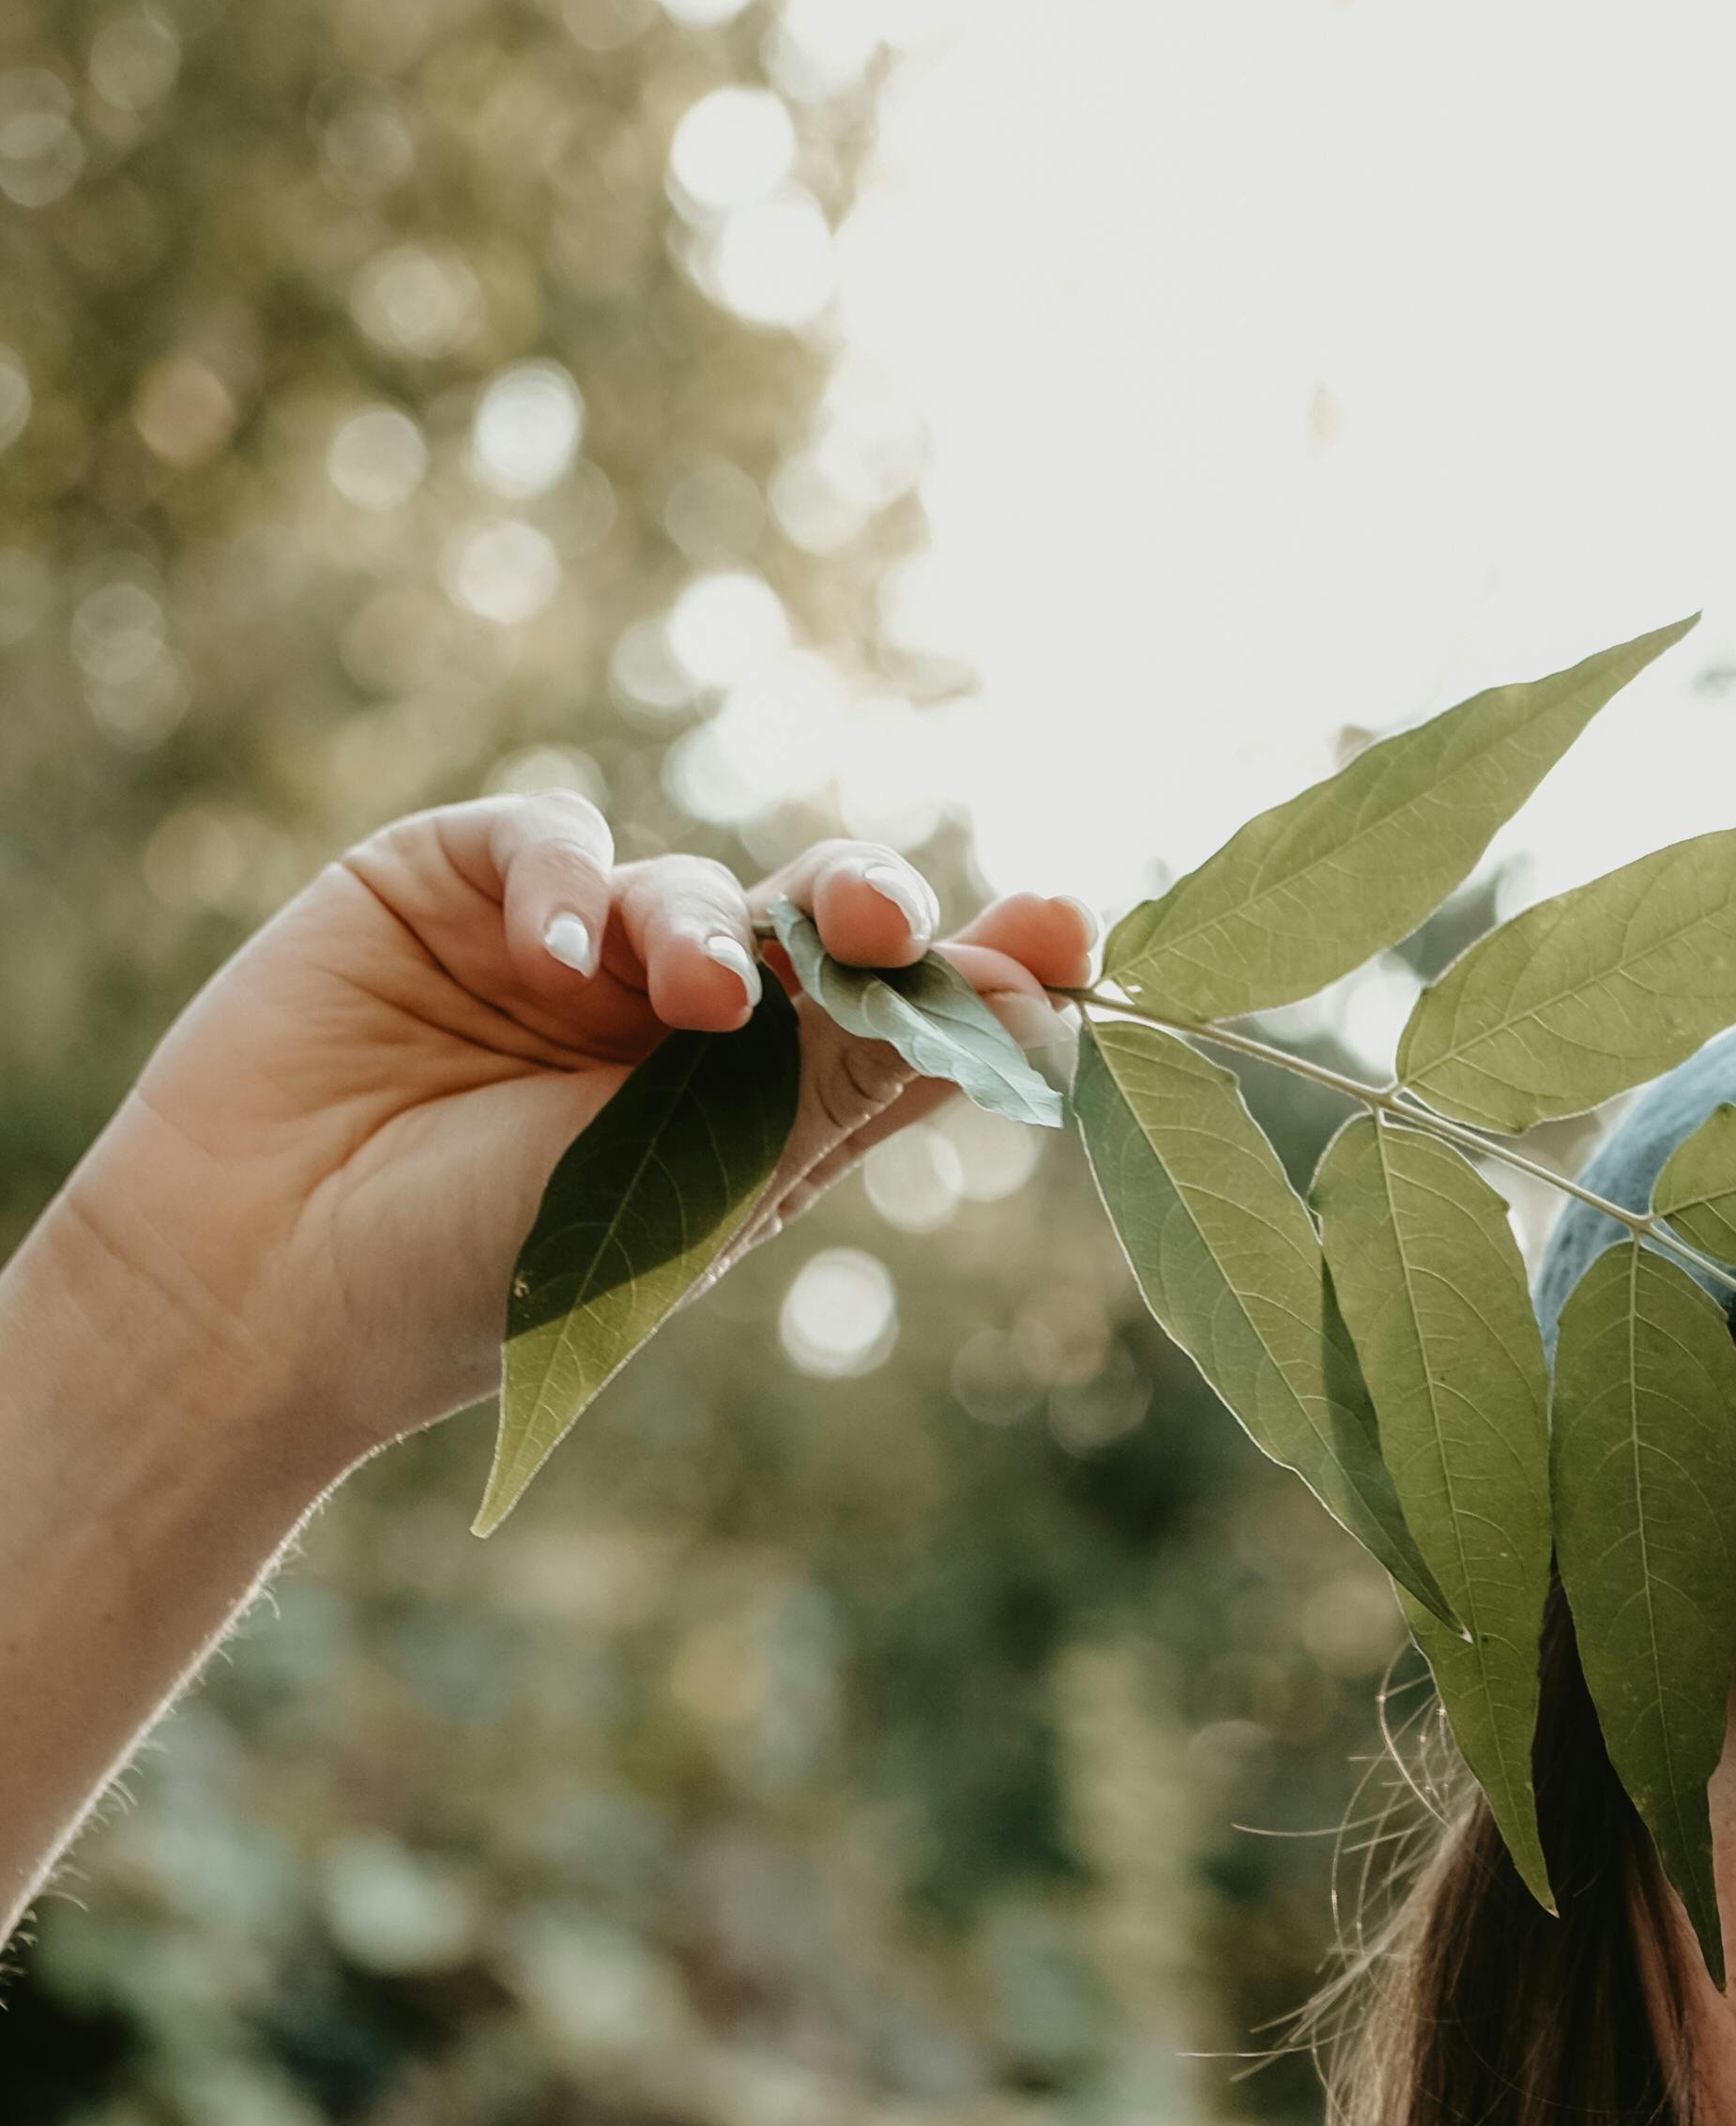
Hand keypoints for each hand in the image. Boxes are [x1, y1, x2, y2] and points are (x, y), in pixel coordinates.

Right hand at [46, 792, 1101, 1480]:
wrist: (267, 1290)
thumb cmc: (481, 1278)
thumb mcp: (689, 1188)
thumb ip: (844, 1078)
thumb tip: (1036, 1000)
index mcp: (759, 1124)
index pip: (902, 1029)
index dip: (987, 974)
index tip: (1080, 931)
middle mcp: (678, 1030)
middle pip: (817, 931)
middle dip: (865, 911)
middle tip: (884, 919)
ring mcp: (568, 953)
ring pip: (692, 881)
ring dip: (705, 927)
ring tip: (693, 997)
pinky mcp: (452, 885)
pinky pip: (549, 835)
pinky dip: (569, 883)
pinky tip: (555, 956)